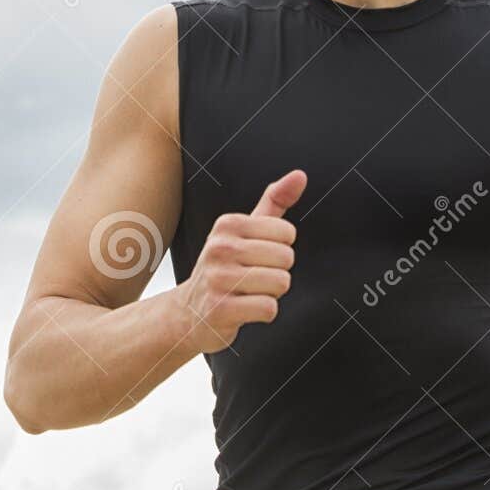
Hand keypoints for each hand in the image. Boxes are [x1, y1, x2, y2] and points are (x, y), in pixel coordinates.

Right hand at [175, 169, 304, 354]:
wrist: (188, 313)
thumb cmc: (224, 267)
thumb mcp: (245, 231)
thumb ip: (274, 201)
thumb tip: (300, 175)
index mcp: (228, 224)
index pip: (287, 232)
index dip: (280, 249)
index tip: (256, 257)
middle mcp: (220, 247)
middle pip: (286, 258)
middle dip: (278, 272)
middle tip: (252, 278)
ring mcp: (218, 279)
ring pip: (281, 283)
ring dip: (271, 294)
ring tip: (247, 293)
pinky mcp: (219, 310)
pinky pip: (269, 309)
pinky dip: (264, 313)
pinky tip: (244, 310)